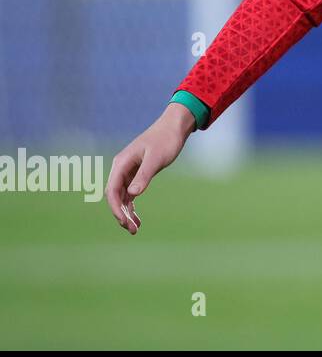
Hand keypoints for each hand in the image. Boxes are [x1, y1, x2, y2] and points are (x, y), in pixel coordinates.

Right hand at [105, 104, 195, 234]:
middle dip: (121, 214)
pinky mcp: (137, 173)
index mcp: (121, 163)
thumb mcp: (156, 159)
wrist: (174, 127)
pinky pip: (130, 193)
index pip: (112, 190)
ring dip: (126, 212)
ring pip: (122, 197)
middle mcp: (121, 168)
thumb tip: (132, 194)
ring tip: (135, 229)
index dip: (115, 208)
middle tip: (132, 230)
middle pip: (115, 196)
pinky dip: (132, 206)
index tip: (124, 222)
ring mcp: (128, 171)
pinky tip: (137, 218)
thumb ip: (144, 176)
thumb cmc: (166, 140)